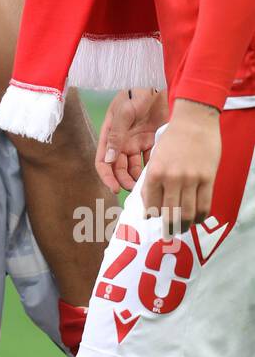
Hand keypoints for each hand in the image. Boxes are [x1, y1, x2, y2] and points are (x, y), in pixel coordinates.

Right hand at [96, 88, 167, 192]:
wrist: (158, 82)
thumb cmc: (136, 92)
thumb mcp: (123, 111)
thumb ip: (117, 135)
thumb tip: (110, 159)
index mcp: (110, 135)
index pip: (103, 161)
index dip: (106, 177)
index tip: (114, 188)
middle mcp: (122, 142)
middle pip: (119, 168)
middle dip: (125, 181)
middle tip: (135, 191)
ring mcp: (137, 142)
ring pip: (135, 167)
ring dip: (138, 178)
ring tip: (148, 186)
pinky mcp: (152, 141)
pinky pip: (150, 160)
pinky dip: (153, 168)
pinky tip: (159, 174)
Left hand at [141, 99, 221, 234]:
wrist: (194, 122)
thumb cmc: (172, 139)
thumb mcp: (155, 157)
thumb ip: (152, 180)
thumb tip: (149, 204)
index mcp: (154, 172)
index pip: (151, 204)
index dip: (152, 215)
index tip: (154, 220)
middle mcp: (171, 178)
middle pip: (169, 213)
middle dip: (168, 227)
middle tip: (169, 234)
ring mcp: (191, 179)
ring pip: (186, 212)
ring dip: (184, 225)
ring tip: (182, 229)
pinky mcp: (207, 178)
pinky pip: (204, 205)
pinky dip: (199, 216)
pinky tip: (196, 219)